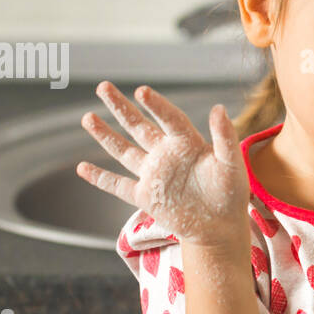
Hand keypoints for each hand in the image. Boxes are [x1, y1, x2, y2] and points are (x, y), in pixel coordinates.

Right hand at [77, 82, 250, 248]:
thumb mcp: (232, 164)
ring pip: (123, 151)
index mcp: (187, 143)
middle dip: (121, 107)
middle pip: (139, 126)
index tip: (141, 91)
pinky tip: (81, 167)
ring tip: (87, 117)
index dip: (156, 105)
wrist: (220, 228)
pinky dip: (100, 178)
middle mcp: (166, 154)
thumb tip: (219, 107)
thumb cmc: (230, 194)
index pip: (169, 118)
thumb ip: (225, 137)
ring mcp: (153, 175)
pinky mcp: (144, 197)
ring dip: (105, 135)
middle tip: (103, 86)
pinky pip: (118, 185)